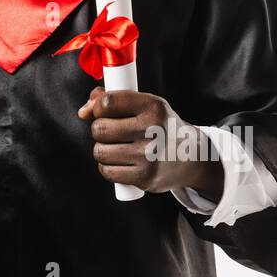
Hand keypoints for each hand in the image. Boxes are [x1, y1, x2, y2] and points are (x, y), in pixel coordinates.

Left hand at [76, 88, 224, 198]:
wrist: (192, 157)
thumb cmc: (160, 127)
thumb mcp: (146, 106)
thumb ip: (114, 100)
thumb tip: (84, 111)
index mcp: (153, 106)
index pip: (108, 102)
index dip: (97, 107)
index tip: (101, 111)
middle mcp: (153, 129)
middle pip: (100, 128)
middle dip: (100, 130)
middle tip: (113, 132)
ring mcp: (149, 155)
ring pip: (100, 151)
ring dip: (102, 149)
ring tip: (117, 147)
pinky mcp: (145, 177)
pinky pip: (107, 171)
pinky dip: (107, 167)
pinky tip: (120, 162)